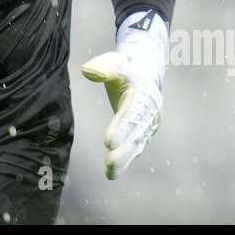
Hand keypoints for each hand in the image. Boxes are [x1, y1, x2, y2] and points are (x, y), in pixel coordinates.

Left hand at [81, 9, 166, 179]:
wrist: (146, 73)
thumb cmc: (126, 66)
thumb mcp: (116, 62)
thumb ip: (102, 67)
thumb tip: (86, 70)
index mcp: (143, 93)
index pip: (132, 114)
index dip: (122, 128)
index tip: (108, 141)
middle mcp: (148, 111)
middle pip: (135, 133)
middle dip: (123, 149)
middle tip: (110, 160)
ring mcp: (147, 123)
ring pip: (136, 144)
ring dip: (124, 159)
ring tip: (110, 173)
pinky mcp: (143, 132)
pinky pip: (135, 147)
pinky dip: (125, 160)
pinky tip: (112, 173)